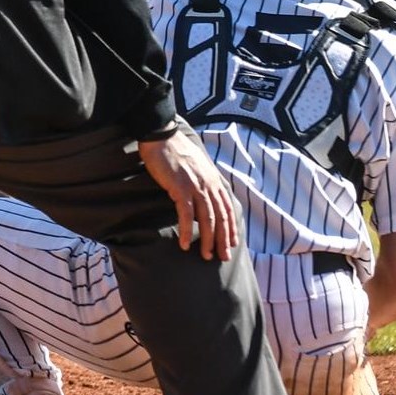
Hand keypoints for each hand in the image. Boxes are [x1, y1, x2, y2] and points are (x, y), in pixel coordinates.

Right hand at [136, 129, 239, 260]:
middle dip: (223, 240)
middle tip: (223, 257)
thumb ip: (205, 180)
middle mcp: (209, 185)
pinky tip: (186, 244)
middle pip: (221, 217)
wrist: (162, 137)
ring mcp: (196, 187)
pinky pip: (186, 214)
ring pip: (207, 219)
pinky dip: (187, 231)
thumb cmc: (176, 150)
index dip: (231, 228)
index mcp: (214, 180)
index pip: (228, 209)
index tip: (232, 244)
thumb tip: (205, 196)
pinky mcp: (180, 188)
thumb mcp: (198, 166)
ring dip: (207, 240)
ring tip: (206, 256)